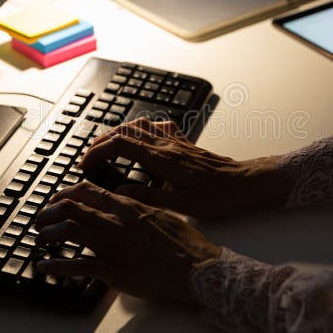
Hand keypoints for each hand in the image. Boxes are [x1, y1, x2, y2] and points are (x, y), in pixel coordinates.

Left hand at [33, 181, 221, 303]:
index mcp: (128, 207)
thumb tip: (125, 200)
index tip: (56, 199)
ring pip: (67, 230)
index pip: (87, 191)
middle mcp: (116, 222)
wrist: (197, 268)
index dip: (65, 193)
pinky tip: (45, 267)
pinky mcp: (112, 269)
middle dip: (49, 211)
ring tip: (40, 239)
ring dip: (48, 233)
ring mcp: (112, 245)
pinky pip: (76, 266)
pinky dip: (56, 266)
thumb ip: (140, 206)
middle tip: (41, 219)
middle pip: (70, 207)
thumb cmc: (185, 244)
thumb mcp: (161, 214)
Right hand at [79, 118, 289, 218]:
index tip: (85, 164)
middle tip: (89, 157)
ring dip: (118, 133)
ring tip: (106, 148)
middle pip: (126, 131)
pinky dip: (140, 131)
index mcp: (163, 160)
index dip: (98, 152)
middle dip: (102, 141)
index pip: (121, 145)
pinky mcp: (184, 144)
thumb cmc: (219, 197)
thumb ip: (149, 198)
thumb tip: (120, 193)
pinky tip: (139, 141)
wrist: (246, 183)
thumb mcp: (182, 206)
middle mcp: (167, 146)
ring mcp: (176, 142)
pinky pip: (157, 128)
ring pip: (139, 126)